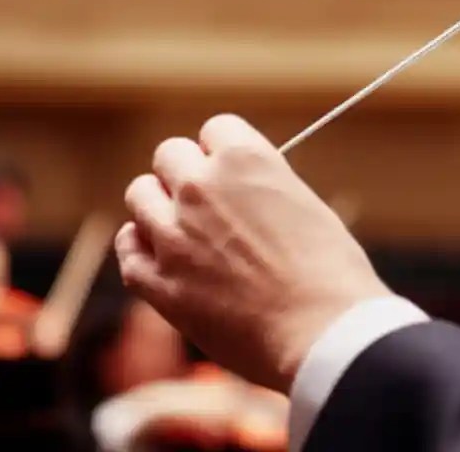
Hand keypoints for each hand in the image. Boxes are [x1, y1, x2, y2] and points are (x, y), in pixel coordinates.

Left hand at [117, 115, 390, 391]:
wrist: (322, 332)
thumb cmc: (330, 273)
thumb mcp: (305, 206)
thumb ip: (262, 188)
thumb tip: (242, 193)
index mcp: (245, 159)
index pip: (215, 128)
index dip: (224, 151)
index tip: (232, 173)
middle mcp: (201, 187)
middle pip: (169, 154)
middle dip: (186, 173)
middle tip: (206, 203)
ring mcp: (173, 235)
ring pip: (140, 195)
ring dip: (159, 208)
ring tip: (184, 232)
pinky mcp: (158, 282)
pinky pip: (128, 250)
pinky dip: (141, 250)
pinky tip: (162, 259)